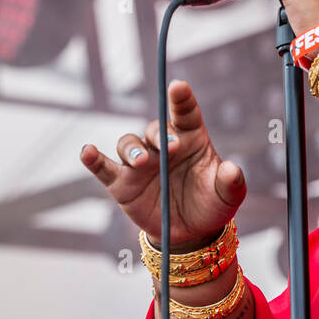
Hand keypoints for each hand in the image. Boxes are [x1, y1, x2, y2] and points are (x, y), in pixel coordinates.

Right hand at [80, 80, 245, 248]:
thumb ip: (231, 182)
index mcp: (191, 138)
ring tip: (142, 162)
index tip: (178, 87)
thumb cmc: (212, 204)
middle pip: (155, 128)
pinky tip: (86, 151)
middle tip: (172, 147)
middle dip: (160, 134)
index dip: (181, 98)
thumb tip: (232, 170)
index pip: (185, 112)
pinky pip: (103, 167)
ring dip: (133, 148)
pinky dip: (92, 159)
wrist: (192, 232)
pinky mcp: (122, 183)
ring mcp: (140, 163)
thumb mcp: (228, 196)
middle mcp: (163, 145)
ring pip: (129, 143)